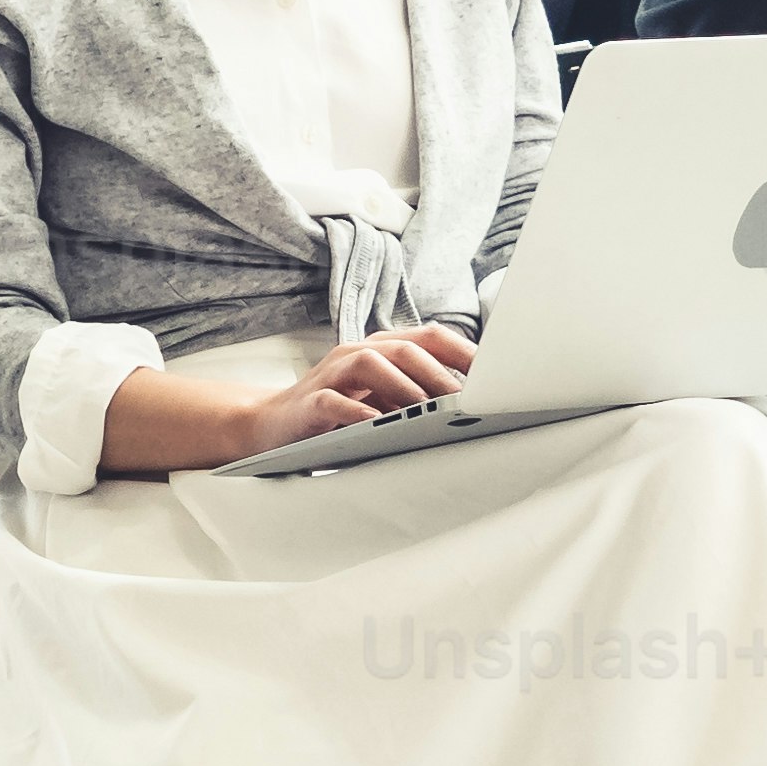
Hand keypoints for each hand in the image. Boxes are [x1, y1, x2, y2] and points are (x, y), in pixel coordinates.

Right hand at [149, 323, 487, 470]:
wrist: (268, 428)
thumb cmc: (336, 417)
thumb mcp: (380, 402)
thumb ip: (414, 397)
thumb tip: (471, 406)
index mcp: (379, 350)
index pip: (428, 337)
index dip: (463, 351)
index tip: (498, 372)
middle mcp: (356, 353)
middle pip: (404, 349)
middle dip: (439, 372)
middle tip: (469, 398)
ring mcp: (330, 375)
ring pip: (372, 363)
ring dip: (403, 386)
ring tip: (428, 410)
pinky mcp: (309, 402)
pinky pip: (335, 401)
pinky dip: (358, 412)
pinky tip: (377, 426)